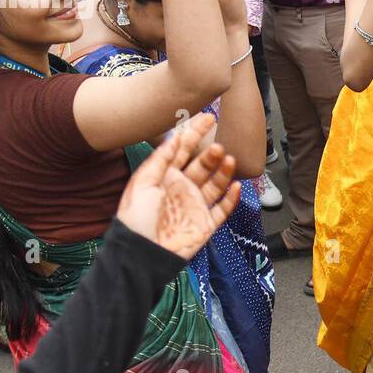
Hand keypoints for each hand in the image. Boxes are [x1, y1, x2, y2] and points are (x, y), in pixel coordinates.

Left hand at [115, 112, 241, 259]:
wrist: (141, 255)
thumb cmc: (136, 219)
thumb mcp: (142, 184)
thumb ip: (160, 160)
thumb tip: (175, 137)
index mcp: (165, 177)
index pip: (183, 150)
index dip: (196, 133)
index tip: (209, 117)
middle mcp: (182, 188)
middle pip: (202, 165)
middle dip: (211, 154)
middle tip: (217, 147)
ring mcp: (195, 206)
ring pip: (216, 184)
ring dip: (223, 171)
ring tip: (228, 160)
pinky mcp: (206, 224)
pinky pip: (223, 209)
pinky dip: (231, 198)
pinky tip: (236, 185)